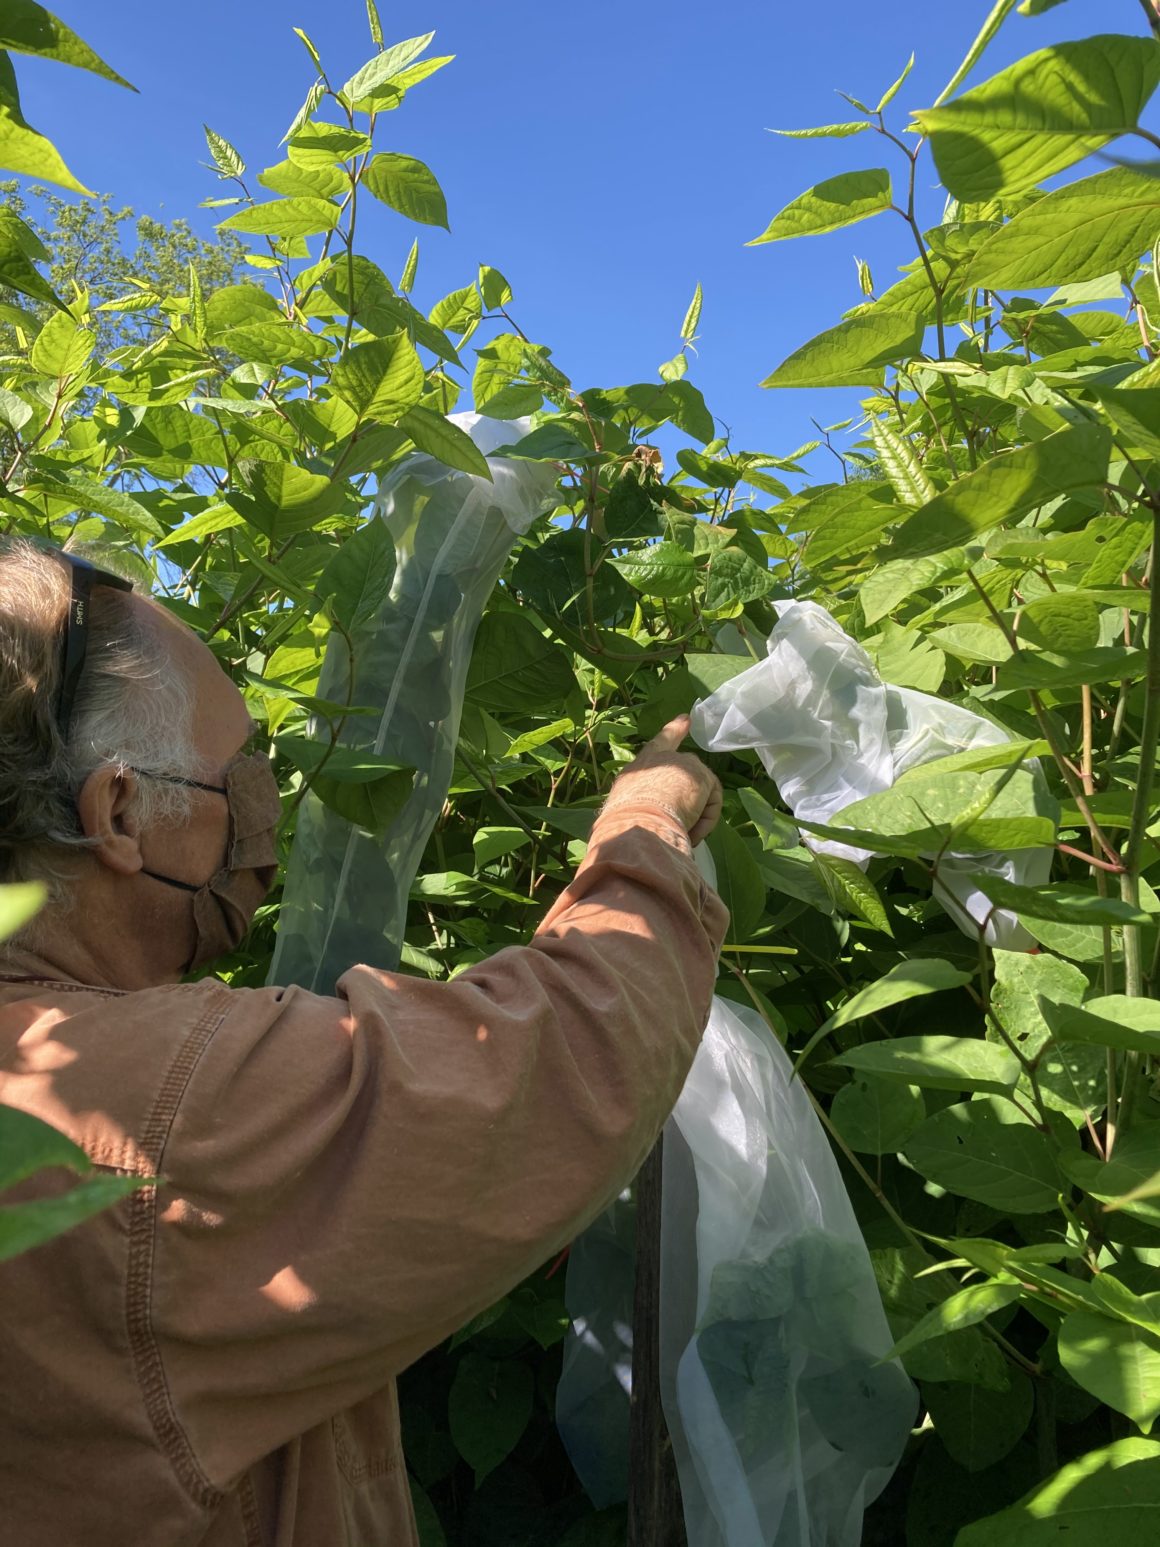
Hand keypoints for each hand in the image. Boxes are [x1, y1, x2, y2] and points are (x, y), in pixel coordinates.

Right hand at [604, 715, 722, 845]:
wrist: (637, 821)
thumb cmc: (626, 820)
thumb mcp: (628, 806)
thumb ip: (646, 802)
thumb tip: (667, 815)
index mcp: (640, 766)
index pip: (659, 743)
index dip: (673, 730)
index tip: (687, 718)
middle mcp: (662, 759)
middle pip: (687, 767)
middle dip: (697, 784)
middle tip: (693, 821)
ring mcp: (684, 764)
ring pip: (700, 792)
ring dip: (695, 817)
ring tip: (684, 835)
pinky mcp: (701, 777)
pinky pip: (711, 803)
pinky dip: (705, 822)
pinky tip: (692, 832)